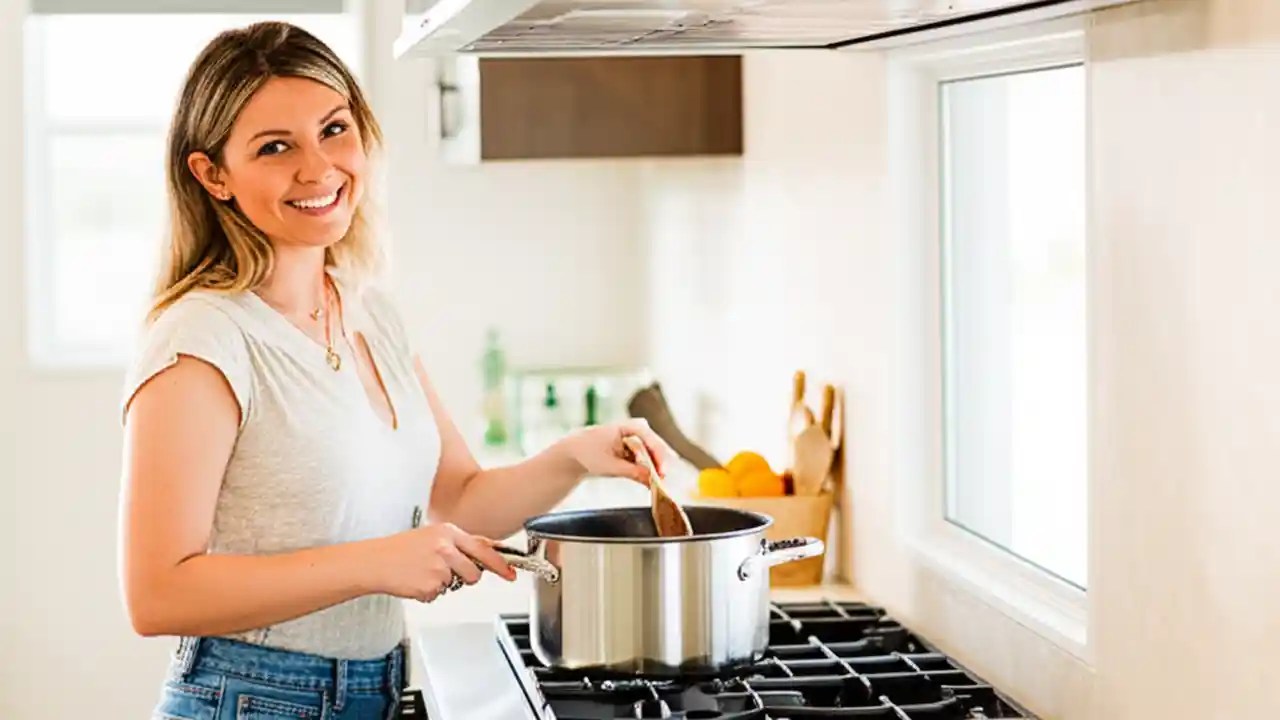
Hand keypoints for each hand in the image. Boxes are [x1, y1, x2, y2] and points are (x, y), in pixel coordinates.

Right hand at [367, 523, 515, 602]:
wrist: (374, 561)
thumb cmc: (400, 550)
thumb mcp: (432, 536)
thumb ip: (458, 544)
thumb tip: (484, 550)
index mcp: (448, 532)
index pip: (483, 548)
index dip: (500, 564)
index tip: (511, 573)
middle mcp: (446, 548)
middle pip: (475, 572)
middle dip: (465, 577)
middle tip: (446, 573)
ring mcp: (438, 567)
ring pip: (456, 584)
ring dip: (444, 584)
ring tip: (424, 573)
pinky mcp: (430, 585)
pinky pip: (439, 594)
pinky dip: (428, 592)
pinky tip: (415, 580)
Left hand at [553, 418, 675, 485]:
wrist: (577, 452)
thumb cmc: (590, 453)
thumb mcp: (611, 466)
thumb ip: (633, 472)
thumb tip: (652, 480)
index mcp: (629, 426)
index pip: (650, 439)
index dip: (658, 457)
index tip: (662, 473)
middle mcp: (637, 429)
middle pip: (655, 446)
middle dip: (658, 465)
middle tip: (661, 482)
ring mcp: (638, 438)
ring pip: (653, 454)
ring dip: (654, 469)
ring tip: (655, 484)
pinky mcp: (637, 448)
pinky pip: (648, 459)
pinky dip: (648, 470)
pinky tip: (648, 481)